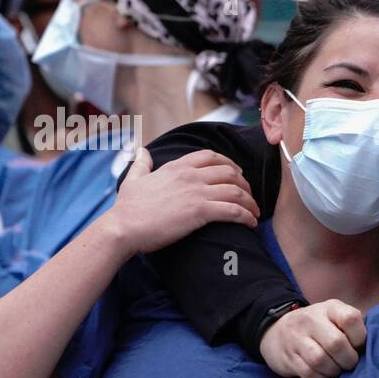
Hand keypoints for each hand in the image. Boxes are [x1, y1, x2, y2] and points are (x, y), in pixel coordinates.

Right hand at [101, 148, 258, 256]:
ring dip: (250, 202)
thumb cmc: (128, 208)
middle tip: (250, 197)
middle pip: (230, 172)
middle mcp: (189, 176)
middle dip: (245, 184)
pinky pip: (233, 210)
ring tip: (255, 213)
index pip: (211, 156)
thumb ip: (141, 164)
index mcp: (176, 167)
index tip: (238, 174)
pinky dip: (246, 216)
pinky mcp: (200, 211)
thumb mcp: (133, 179)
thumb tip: (142, 150)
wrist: (124, 227)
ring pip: (236, 191)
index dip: (229, 163)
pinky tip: (251, 223)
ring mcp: (196, 192)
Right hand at [260, 300, 365, 377]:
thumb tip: (377, 345)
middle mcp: (311, 320)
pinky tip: (324, 375)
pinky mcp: (288, 358)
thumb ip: (354, 326)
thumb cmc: (319, 327)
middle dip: (348, 360)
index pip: (350, 318)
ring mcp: (296, 338)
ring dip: (334, 371)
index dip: (360, 337)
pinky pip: (308, 373)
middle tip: (350, 364)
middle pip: (336, 343)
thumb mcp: (335, 316)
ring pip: (320, 360)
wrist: (276, 331)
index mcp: (329, 308)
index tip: (359, 346)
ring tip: (337, 370)